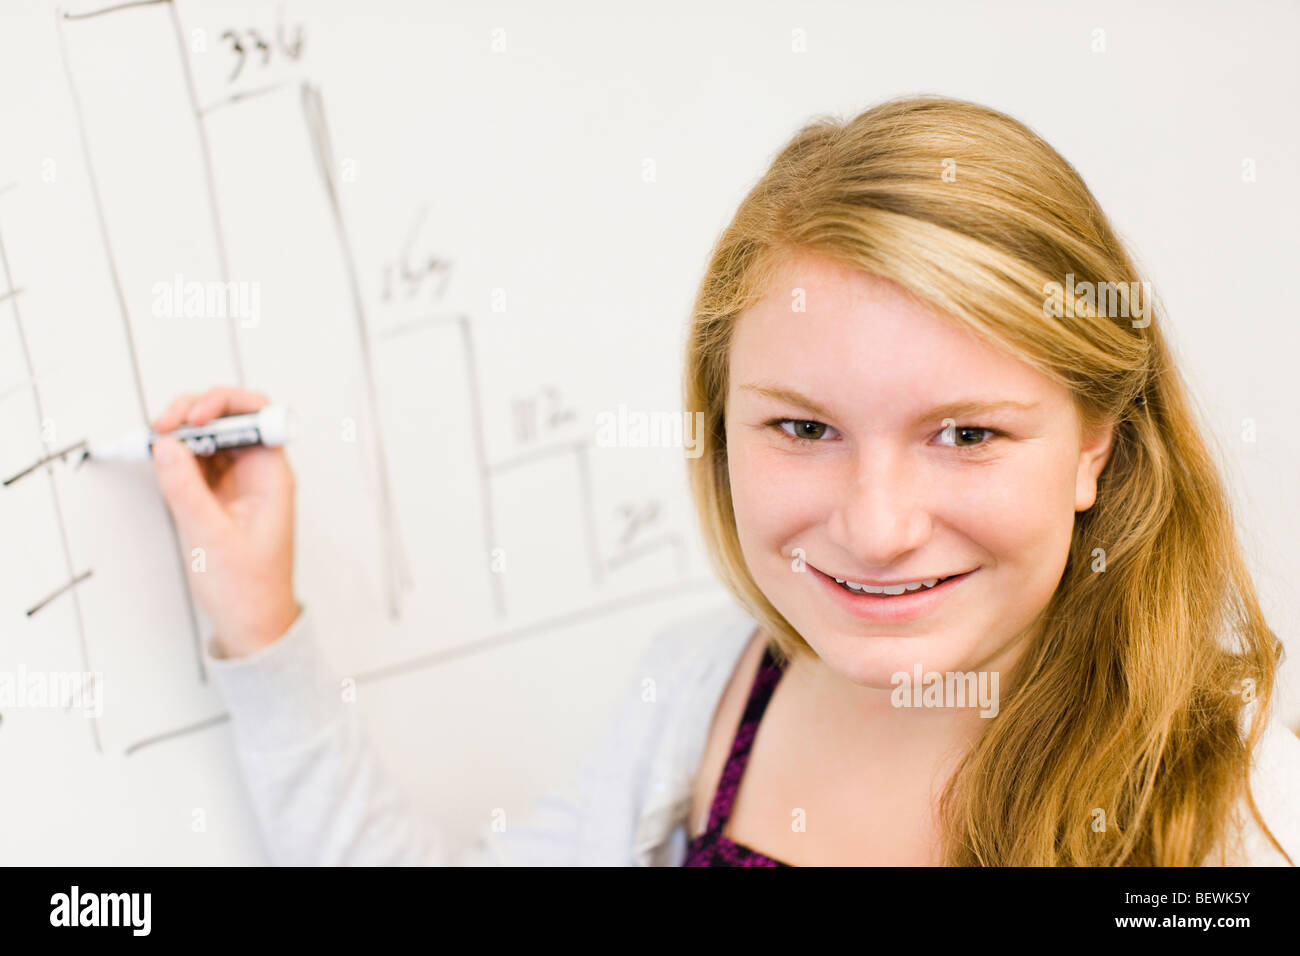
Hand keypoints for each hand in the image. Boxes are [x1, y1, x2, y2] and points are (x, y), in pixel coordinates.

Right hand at [150, 386, 298, 658]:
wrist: (252, 625)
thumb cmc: (247, 589)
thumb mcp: (211, 539)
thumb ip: (186, 490)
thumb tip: (165, 446)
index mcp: (272, 477)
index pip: (259, 415)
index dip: (226, 404)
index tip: (191, 418)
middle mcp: (259, 473)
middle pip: (231, 419)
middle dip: (194, 412)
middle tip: (160, 427)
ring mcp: (239, 482)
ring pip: (212, 437)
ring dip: (182, 432)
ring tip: (154, 442)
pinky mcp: (220, 496)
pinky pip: (200, 461)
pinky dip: (178, 455)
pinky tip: (160, 460)